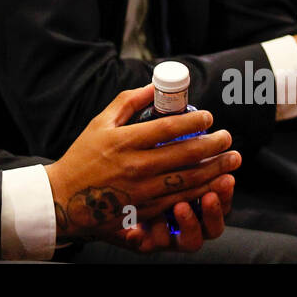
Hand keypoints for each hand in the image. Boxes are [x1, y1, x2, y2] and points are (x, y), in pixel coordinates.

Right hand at [45, 86, 239, 249]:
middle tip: (228, 138)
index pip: (167, 128)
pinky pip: (179, 200)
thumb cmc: (82, 157)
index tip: (209, 117)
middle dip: (213, 145)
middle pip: (184, 154)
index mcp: (123, 142)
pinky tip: (215, 184)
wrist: (64, 199)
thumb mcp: (99, 123)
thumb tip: (153, 86)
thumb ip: (127, 102)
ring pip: (187, 180)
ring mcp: (141, 191)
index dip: (193, 122)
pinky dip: (201, 192)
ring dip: (214, 169)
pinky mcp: (144, 210)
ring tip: (232, 160)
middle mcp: (134, 167)